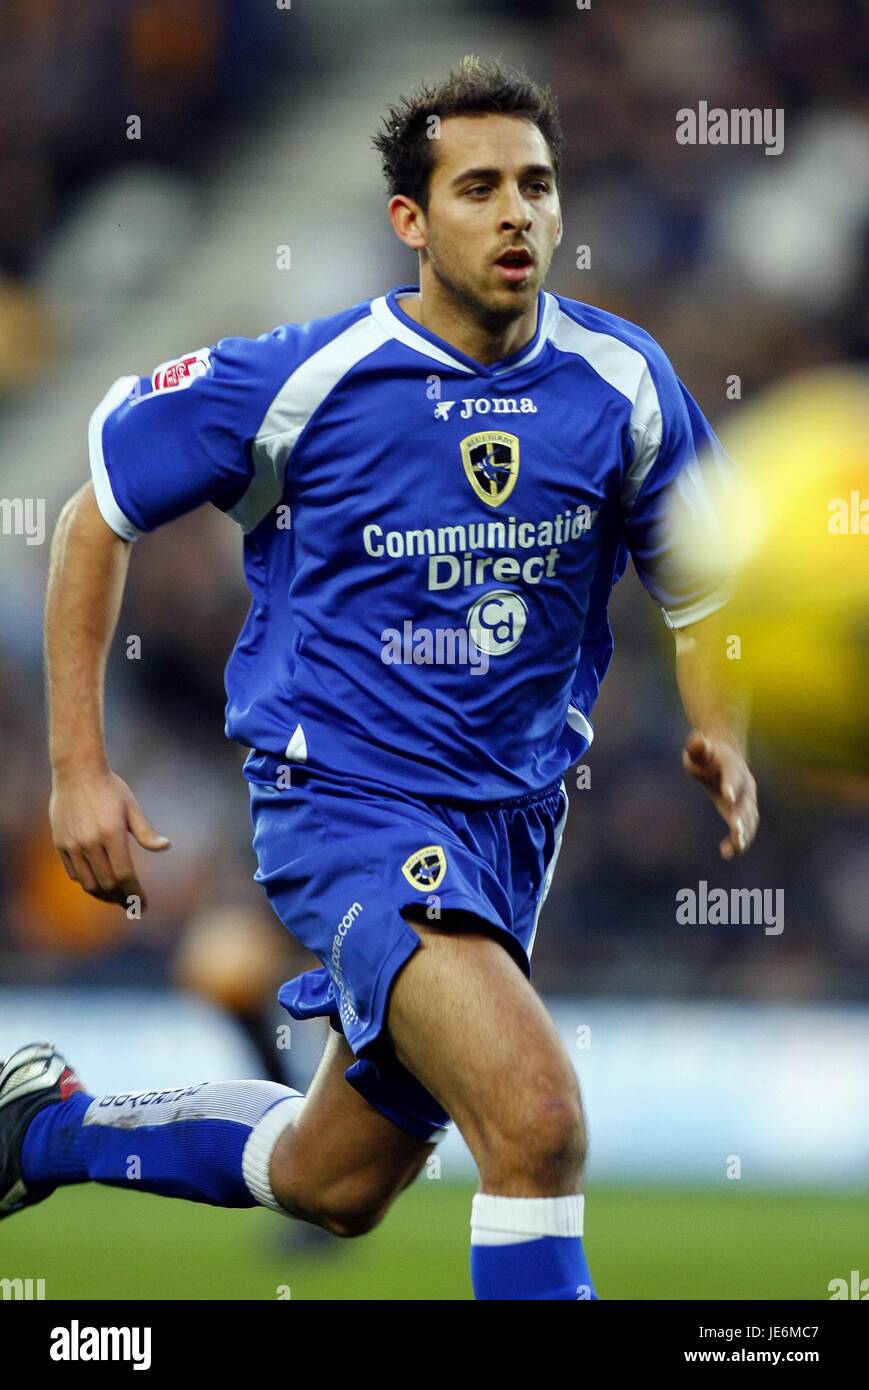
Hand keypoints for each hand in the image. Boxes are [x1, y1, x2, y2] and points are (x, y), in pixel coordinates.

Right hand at [49, 767, 170, 911]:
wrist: (76, 771)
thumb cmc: (110, 788)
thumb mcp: (132, 807)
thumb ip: (146, 832)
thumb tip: (166, 847)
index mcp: (111, 834)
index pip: (125, 876)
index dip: (135, 895)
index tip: (143, 905)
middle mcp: (90, 842)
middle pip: (107, 884)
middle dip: (121, 899)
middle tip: (132, 905)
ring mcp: (73, 844)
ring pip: (88, 883)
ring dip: (104, 895)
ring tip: (116, 898)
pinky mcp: (61, 844)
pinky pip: (74, 873)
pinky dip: (87, 882)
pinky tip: (99, 882)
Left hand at [682, 731, 757, 860]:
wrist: (723, 757)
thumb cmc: (706, 754)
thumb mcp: (698, 749)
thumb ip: (697, 746)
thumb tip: (699, 741)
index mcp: (732, 765)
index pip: (733, 775)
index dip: (730, 784)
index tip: (727, 796)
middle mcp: (745, 784)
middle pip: (746, 801)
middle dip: (741, 816)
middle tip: (736, 830)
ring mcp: (747, 799)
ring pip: (750, 819)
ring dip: (745, 834)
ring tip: (734, 848)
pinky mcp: (744, 812)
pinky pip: (746, 828)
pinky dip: (740, 841)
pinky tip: (726, 853)